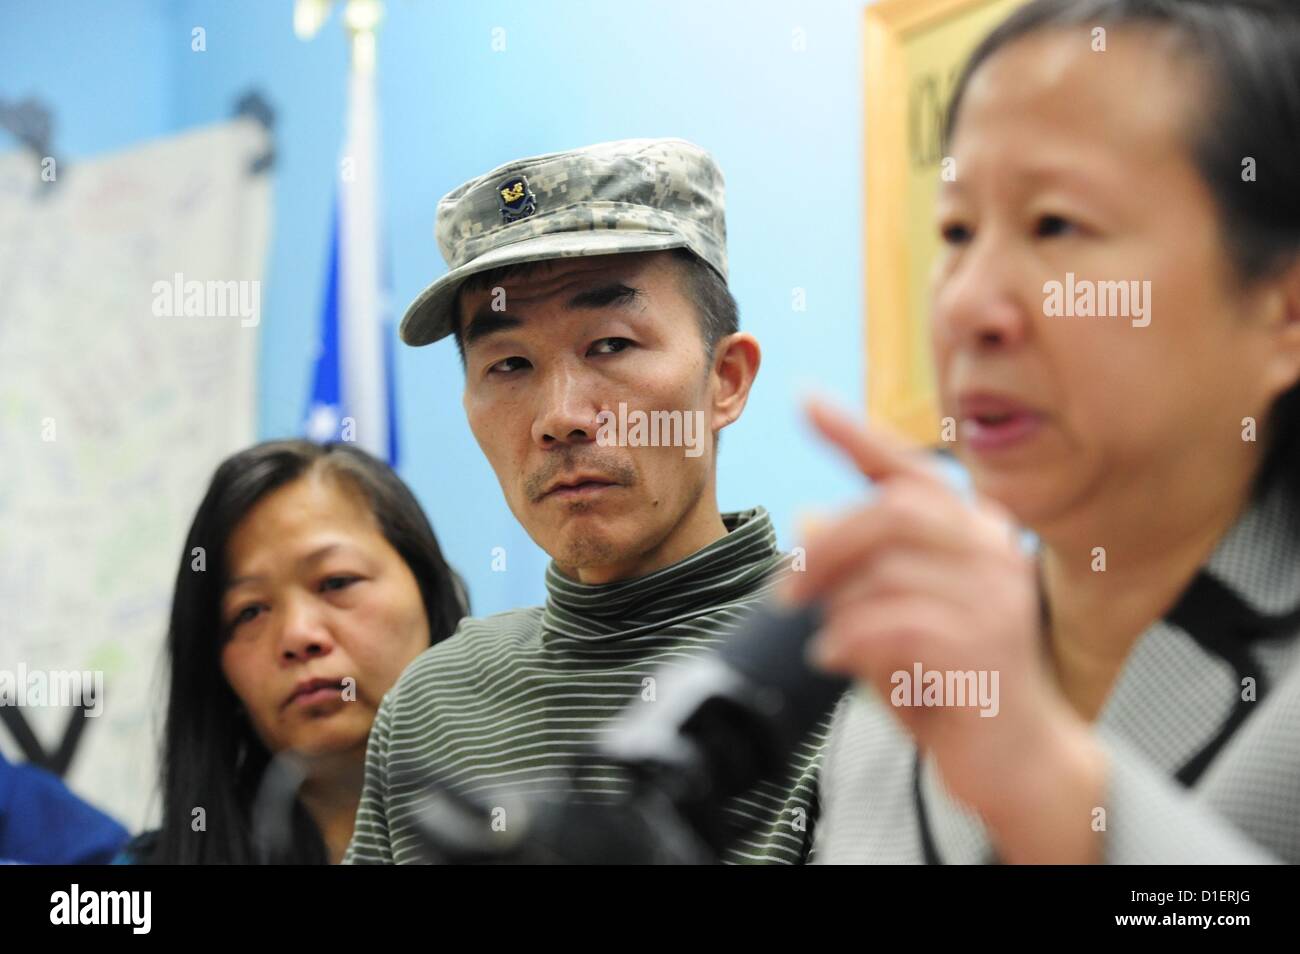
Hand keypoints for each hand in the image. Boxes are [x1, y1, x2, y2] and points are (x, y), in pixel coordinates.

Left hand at [788, 397, 1105, 861]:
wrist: (1018, 765)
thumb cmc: (953, 687)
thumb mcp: (893, 622)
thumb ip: (858, 573)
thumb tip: (807, 521)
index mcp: (973, 534)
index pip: (907, 470)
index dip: (853, 434)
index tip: (804, 400)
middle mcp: (992, 550)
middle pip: (890, 511)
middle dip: (825, 549)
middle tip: (784, 592)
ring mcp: (995, 596)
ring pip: (887, 572)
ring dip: (836, 609)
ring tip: (826, 641)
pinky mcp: (985, 646)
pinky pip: (893, 625)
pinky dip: (848, 641)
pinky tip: (833, 660)